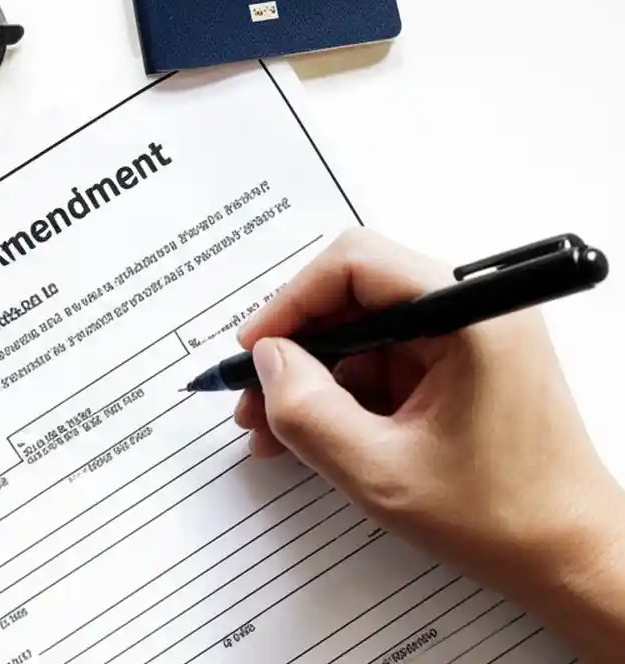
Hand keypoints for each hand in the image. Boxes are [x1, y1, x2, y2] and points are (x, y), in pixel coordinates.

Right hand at [235, 228, 624, 660]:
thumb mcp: (380, 472)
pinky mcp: (463, 369)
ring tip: (274, 429)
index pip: (357, 264)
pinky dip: (343, 396)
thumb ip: (309, 412)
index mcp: (469, 317)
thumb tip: (267, 363)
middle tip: (253, 395)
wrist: (570, 560)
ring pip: (363, 335)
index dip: (292, 302)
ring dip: (314, 378)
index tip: (256, 350)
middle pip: (356, 297)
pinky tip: (312, 434)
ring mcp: (471, 340)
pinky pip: (385, 364)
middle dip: (296, 347)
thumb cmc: (501, 519)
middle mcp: (474, 313)